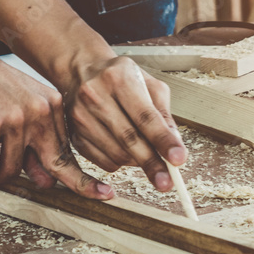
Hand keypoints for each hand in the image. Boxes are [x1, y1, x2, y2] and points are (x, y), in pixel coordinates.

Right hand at [0, 49, 114, 199]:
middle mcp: (38, 110)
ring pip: (12, 168)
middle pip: (53, 163)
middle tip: (74, 201)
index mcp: (50, 104)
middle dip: (65, 185)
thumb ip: (33, 142)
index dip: (84, 178)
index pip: (67, 150)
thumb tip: (44, 179)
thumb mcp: (18, 106)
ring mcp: (16, 117)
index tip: (103, 194)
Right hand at [62, 49, 185, 192]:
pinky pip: (102, 161)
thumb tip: (174, 145)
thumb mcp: (148, 84)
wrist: (81, 71)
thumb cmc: (119, 77)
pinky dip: (120, 163)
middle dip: (152, 163)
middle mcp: (95, 96)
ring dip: (137, 162)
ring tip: (147, 155)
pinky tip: (126, 152)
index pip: (145, 116)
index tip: (178, 159)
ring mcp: (80, 116)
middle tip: (168, 181)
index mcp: (117, 78)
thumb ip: (163, 113)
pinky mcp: (74, 134)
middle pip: (128, 139)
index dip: (163, 140)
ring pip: (116, 153)